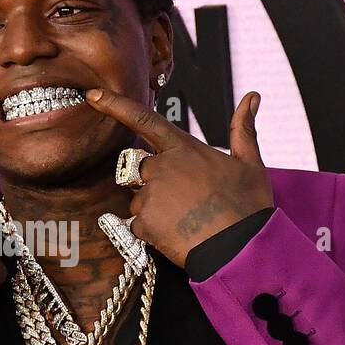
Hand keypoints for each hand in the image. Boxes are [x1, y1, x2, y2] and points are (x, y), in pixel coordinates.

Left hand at [83, 88, 274, 268]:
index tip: (92, 96)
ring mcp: (149, 195)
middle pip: (140, 168)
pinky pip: (138, 224)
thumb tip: (252, 97)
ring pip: (139, 198)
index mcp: (184, 148)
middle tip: (185, 201)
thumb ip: (243, 129)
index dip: (115, 104)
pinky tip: (178, 235)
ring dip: (155, 208)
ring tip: (186, 220)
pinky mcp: (143, 222)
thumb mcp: (250, 163)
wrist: (241, 248)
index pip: (143, 119)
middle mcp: (161, 167)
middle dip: (154, 181)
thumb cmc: (248, 207)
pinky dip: (153, 231)